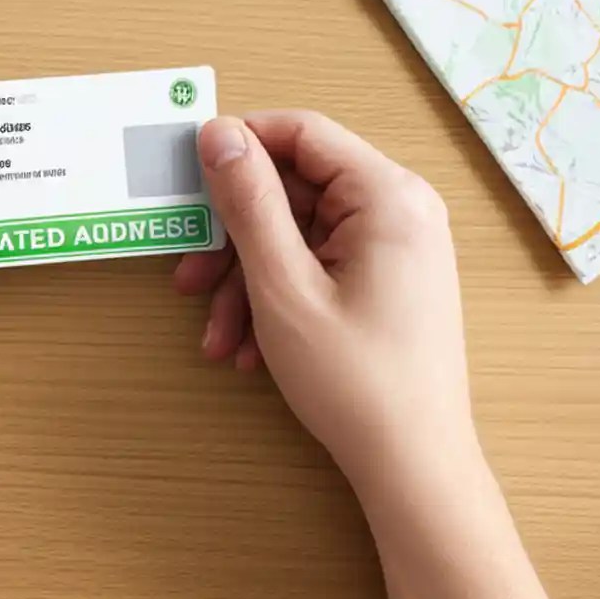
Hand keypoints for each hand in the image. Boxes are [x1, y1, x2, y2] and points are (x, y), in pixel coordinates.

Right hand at [177, 111, 466, 478]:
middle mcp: (400, 210)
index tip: (187, 176)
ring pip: (298, 237)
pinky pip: (319, 267)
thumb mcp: (282, 285)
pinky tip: (249, 350)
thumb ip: (248, 202)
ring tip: (217, 337)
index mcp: (387, 196)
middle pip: (295, 192)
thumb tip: (219, 132)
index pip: (302, 133)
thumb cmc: (355, 379)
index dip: (239, 145)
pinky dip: (277, 299)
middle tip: (187, 281)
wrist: (413, 466)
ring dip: (247, 283)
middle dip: (234, 240)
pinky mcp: (388, 281)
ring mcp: (397, 248)